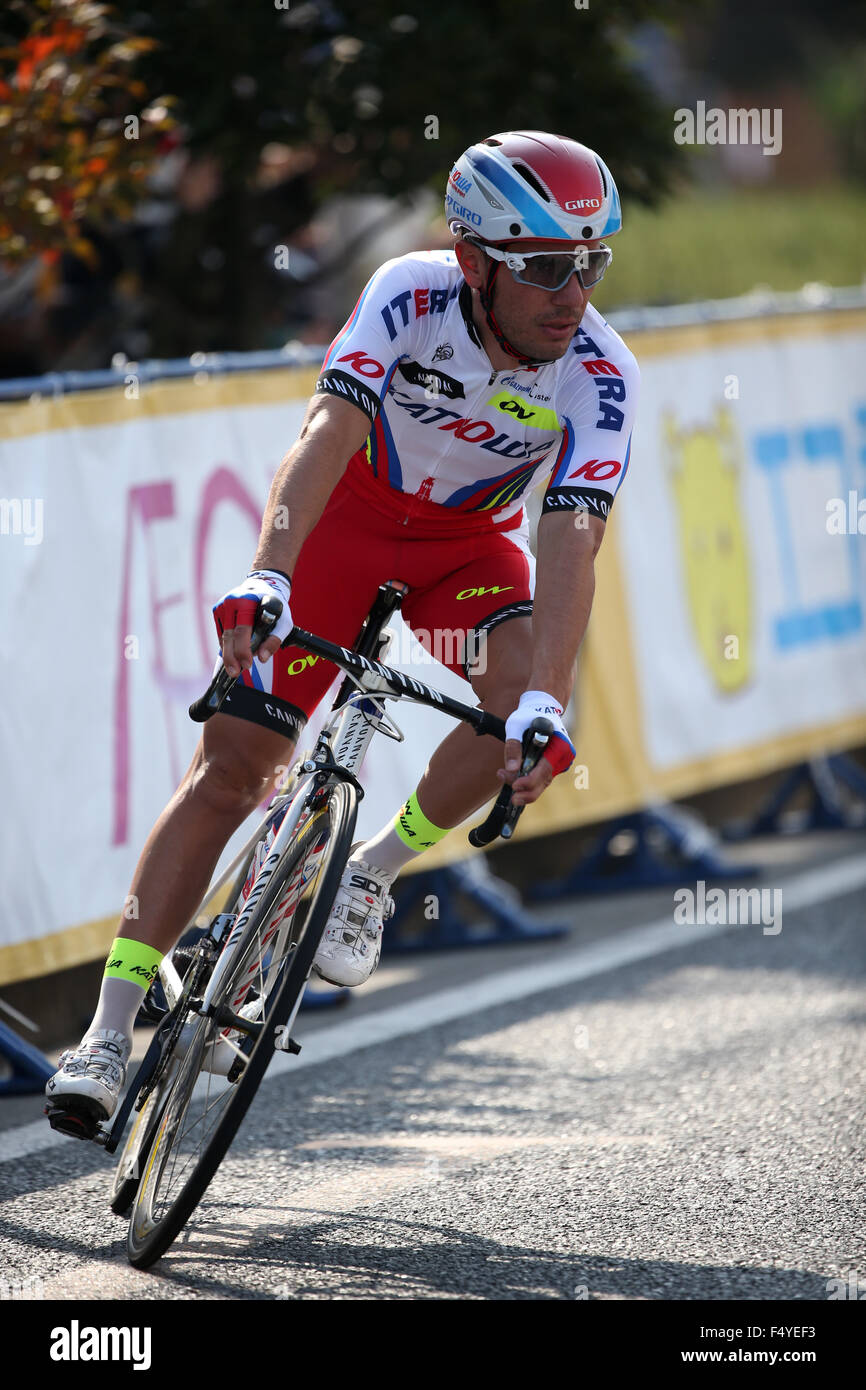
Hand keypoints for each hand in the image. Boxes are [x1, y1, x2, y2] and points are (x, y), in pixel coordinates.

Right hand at [212, 569, 292, 676]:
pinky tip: (232, 653)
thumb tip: (261, 658)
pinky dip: (226, 644)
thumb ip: (274, 640)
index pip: (242, 630)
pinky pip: (220, 632)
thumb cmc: (275, 606)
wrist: (262, 586)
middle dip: (232, 657)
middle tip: (235, 672)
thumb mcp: (284, 622)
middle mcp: (232, 601)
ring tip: (234, 667)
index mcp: (249, 601)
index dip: (243, 650)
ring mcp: (222, 604)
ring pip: (223, 635)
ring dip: (228, 653)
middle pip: (229, 635)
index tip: (247, 665)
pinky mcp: (217, 609)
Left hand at [497, 690, 575, 806]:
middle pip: (545, 780)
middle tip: (513, 798)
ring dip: (523, 785)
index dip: (530, 781)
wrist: (539, 707)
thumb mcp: (516, 726)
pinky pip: (539, 778)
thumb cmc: (528, 714)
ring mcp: (559, 762)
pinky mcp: (551, 765)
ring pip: (541, 782)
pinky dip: (526, 780)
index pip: (545, 769)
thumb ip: (513, 747)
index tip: (515, 785)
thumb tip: (511, 769)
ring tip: (503, 777)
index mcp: (560, 745)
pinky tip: (510, 776)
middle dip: (528, 791)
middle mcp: (563, 756)